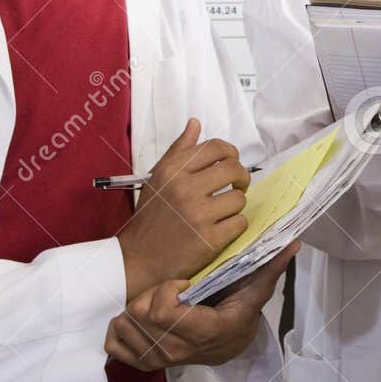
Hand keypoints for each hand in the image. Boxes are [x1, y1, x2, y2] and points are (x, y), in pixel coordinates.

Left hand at [105, 243, 298, 371]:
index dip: (169, 288)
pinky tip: (141, 319)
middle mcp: (175, 350)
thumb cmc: (238, 316)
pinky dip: (121, 328)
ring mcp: (157, 360)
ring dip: (137, 307)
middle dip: (152, 294)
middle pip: (139, 312)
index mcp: (201, 331)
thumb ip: (269, 268)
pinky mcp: (142, 363)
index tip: (184, 283)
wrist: (227, 348)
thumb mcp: (255, 292)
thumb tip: (292, 242)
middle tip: (169, 291)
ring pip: (125, 323)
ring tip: (158, 303)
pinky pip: (114, 343)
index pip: (163, 309)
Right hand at [116, 118, 251, 297]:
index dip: (231, 153)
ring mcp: (198, 215)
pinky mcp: (209, 239)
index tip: (231, 163)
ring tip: (222, 211)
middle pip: (234, 169)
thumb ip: (179, 150)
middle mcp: (185, 189)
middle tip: (236, 186)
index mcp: (173, 170)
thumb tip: (195, 123)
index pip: (217, 148)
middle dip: (241, 177)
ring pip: (239, 198)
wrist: (139, 259)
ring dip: (236, 205)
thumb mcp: (158, 178)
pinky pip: (240, 222)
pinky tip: (222, 228)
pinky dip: (235, 225)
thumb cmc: (150, 216)